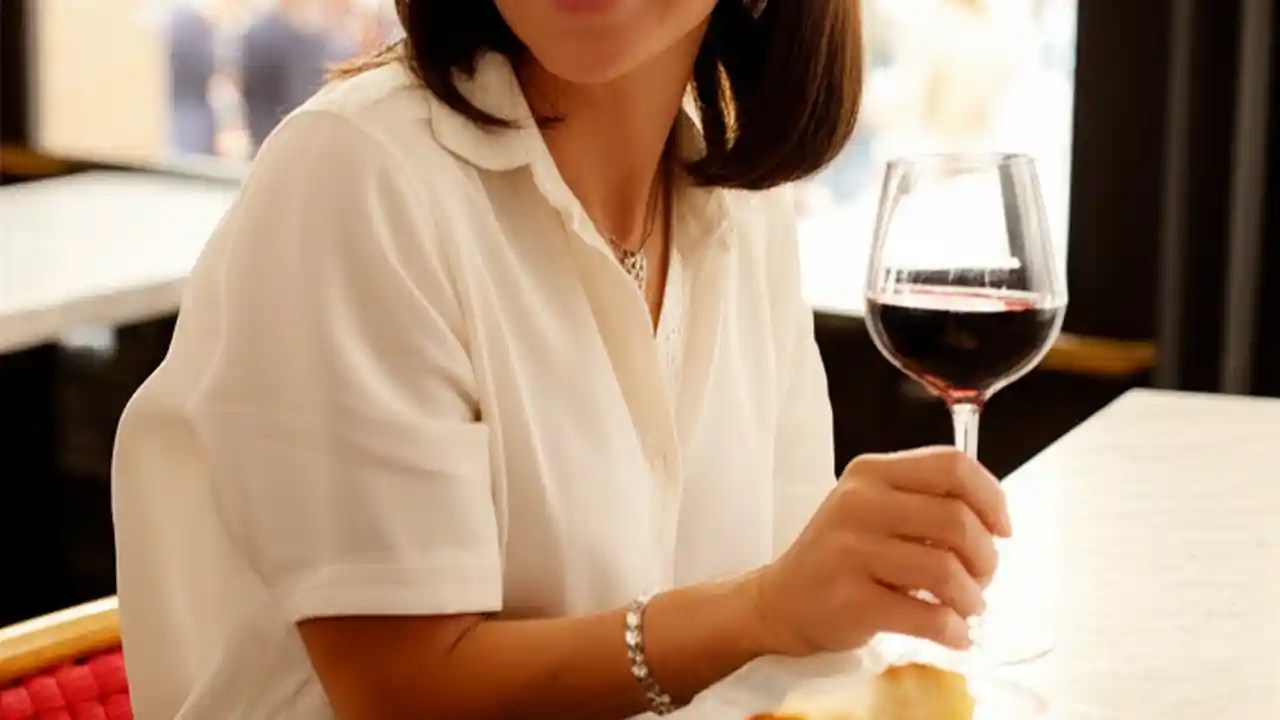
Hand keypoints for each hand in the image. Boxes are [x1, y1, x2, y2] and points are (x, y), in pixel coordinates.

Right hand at [745, 447, 1011, 655]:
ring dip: (971, 598)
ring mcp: (850, 551)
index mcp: (871, 472)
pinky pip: (925, 616)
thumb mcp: (874, 508)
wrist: (782, 600)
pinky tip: (953, 634)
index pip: (952, 466)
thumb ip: (924, 501)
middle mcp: (858, 503)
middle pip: (957, 520)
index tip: (1002, 529)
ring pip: (945, 570)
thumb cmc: (842, 554)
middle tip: (981, 578)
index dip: (992, 497)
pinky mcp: (849, 600)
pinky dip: (952, 630)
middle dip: (986, 557)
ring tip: (965, 608)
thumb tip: (994, 522)